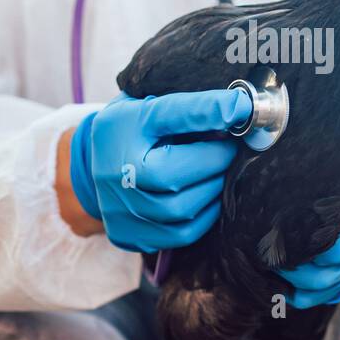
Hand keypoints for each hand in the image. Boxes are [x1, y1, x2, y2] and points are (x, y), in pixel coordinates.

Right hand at [67, 90, 251, 252]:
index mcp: (121, 130)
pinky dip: (204, 217)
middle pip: (176, 176)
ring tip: (216, 173)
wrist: (97, 163)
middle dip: (214, 162)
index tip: (242, 108)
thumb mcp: (152, 104)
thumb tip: (241, 109)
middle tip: (228, 150)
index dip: (209, 111)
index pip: (172, 116)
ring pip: (183, 210)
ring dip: (212, 190)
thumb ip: (193, 106)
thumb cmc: (132, 129)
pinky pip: (181, 235)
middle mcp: (114, 174)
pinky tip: (206, 197)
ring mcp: (119, 210)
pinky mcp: (129, 235)